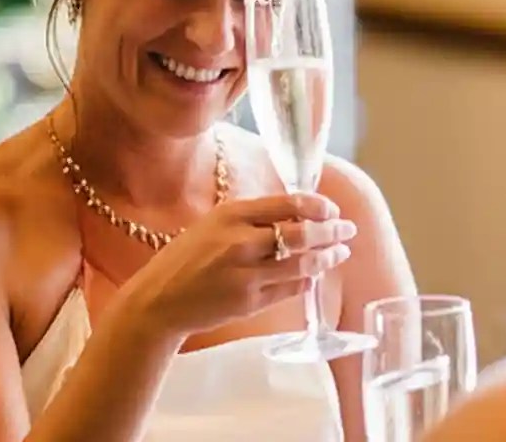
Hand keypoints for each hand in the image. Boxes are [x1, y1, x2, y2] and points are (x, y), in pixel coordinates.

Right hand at [117, 192, 356, 337]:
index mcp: (231, 215)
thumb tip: (297, 213)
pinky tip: (315, 274)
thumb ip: (251, 218)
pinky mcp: (249, 302)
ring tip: (340, 252)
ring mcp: (246, 274)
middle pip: (302, 233)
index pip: (288, 204)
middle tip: (347, 229)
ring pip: (302, 263)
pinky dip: (307, 280)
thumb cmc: (185, 259)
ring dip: (327, 257)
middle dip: (332, 231)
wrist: (157, 301)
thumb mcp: (212, 224)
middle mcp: (240, 242)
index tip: (332, 209)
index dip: (318, 206)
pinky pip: (291, 288)